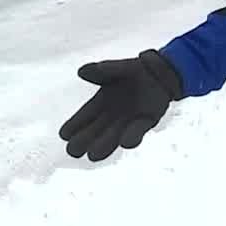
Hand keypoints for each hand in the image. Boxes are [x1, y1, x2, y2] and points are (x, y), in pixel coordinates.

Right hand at [59, 50, 182, 161]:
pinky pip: (138, 130)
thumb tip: (81, 71)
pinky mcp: (147, 120)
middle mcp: (113, 115)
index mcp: (101, 102)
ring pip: (114, 135)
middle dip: (85, 140)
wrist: (161, 72)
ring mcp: (129, 120)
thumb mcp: (117, 69)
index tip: (64, 135)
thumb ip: (102, 71)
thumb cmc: (135, 71)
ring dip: (105, 145)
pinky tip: (125, 143)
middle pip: (96, 131)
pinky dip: (133, 136)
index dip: (74, 126)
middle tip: (73, 151)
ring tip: (93, 156)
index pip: (84, 117)